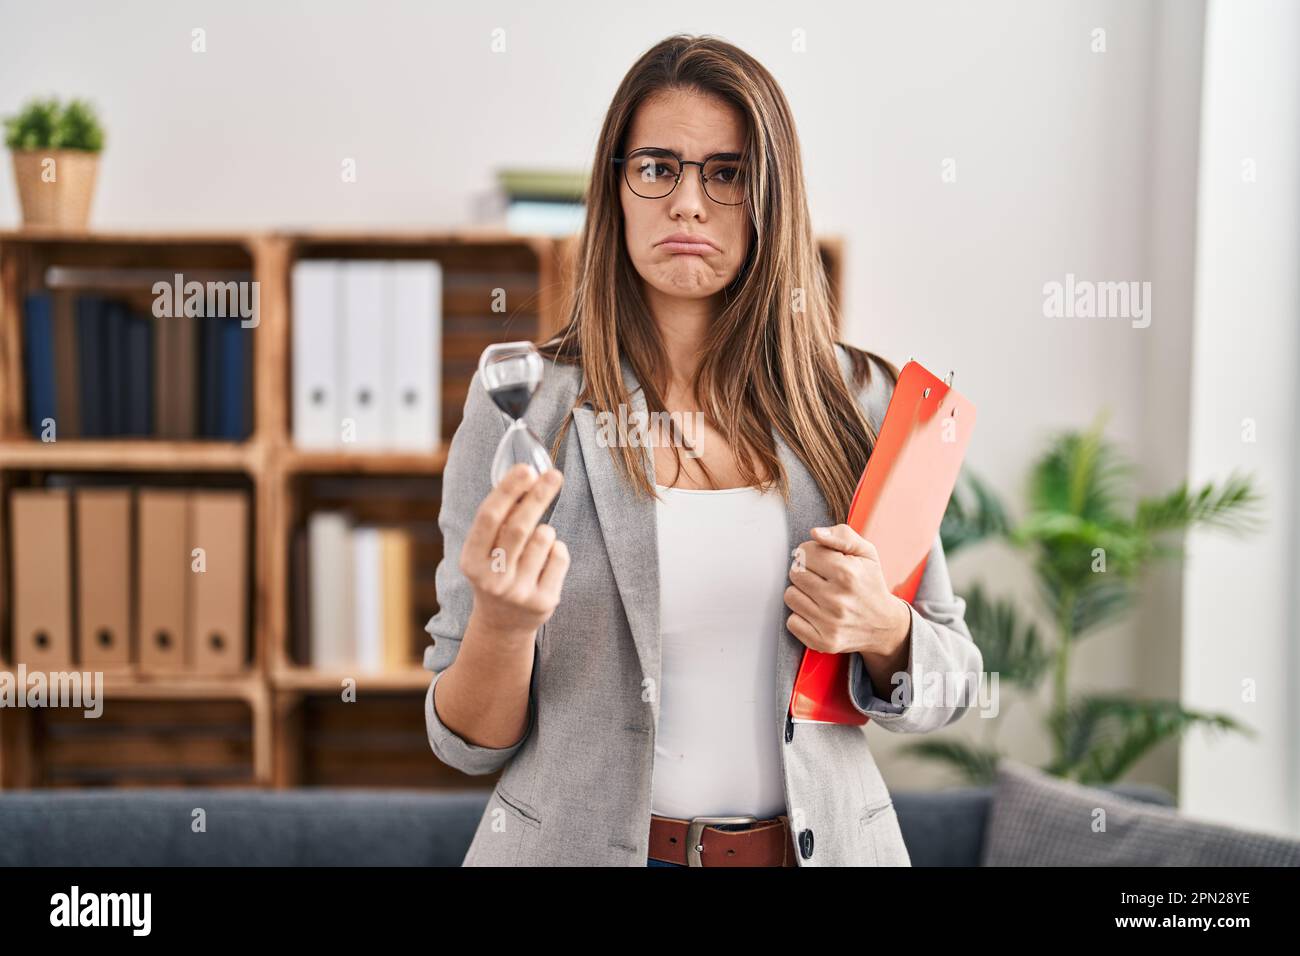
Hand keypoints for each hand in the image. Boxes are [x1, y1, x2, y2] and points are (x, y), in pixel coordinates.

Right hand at [462, 463, 569, 638]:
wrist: (503, 624)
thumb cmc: (496, 571)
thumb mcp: (486, 550)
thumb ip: (500, 520)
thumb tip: (529, 475)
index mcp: (471, 561)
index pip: (489, 518)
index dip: (508, 491)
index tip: (526, 469)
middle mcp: (492, 579)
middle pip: (519, 527)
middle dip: (538, 496)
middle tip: (554, 475)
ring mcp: (518, 593)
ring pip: (543, 539)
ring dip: (546, 530)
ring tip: (538, 540)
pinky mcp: (543, 602)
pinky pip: (559, 556)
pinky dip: (557, 549)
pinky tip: (545, 562)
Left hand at [784, 523, 910, 657]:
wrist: (885, 625)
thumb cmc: (871, 584)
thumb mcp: (866, 553)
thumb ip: (842, 535)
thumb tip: (815, 533)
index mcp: (848, 574)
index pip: (805, 552)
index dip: (811, 553)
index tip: (821, 559)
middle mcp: (838, 600)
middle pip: (795, 573)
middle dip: (805, 571)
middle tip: (820, 578)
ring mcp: (830, 623)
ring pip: (790, 596)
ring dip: (801, 593)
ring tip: (819, 595)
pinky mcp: (823, 641)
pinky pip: (791, 621)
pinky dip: (801, 616)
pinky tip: (817, 612)